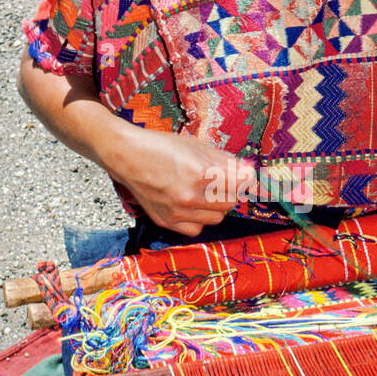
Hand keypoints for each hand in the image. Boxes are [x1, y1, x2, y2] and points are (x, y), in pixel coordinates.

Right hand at [113, 127, 257, 235]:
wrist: (127, 156)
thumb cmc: (161, 147)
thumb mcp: (197, 146)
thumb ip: (226, 161)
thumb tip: (249, 171)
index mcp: (200, 173)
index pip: (241, 184)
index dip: (247, 178)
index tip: (245, 175)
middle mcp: (190, 196)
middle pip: (231, 203)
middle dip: (231, 192)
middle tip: (222, 182)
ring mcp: (177, 212)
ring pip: (216, 218)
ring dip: (216, 206)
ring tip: (204, 192)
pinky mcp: (166, 222)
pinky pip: (196, 229)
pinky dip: (199, 220)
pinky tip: (192, 206)